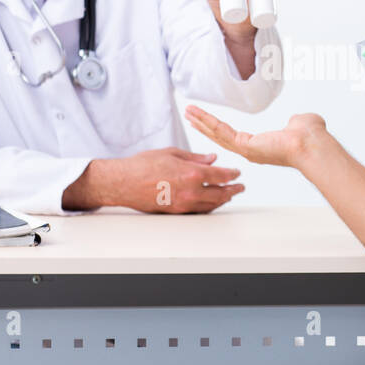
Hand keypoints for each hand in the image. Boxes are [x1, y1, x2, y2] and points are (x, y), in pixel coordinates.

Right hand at [100, 147, 245, 213]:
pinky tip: (212, 203)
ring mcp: (184, 204)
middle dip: (233, 190)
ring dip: (223, 200)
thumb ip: (195, 157)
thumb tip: (212, 158)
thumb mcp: (172, 153)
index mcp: (192, 173)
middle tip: (240, 187)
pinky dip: (209, 207)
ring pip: (211, 205)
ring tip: (229, 195)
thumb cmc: (143, 165)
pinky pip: (199, 211)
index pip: (221, 175)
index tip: (237, 172)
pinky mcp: (176, 211)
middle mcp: (191, 191)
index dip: (232, 174)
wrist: (123, 182)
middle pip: (220, 194)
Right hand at [184, 104, 326, 169]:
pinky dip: (206, 120)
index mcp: (262, 147)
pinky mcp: (245, 145)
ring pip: (218, 134)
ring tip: (188, 111)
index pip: (234, 137)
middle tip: (190, 116)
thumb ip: (294, 122)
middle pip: (221, 138)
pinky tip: (195, 113)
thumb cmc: (311, 138)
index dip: (220, 130)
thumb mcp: (299, 123)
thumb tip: (295, 120)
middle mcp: (251, 152)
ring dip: (201, 121)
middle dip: (204, 126)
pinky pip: (221, 130)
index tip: (208, 123)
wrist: (312, 145)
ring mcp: (247, 150)